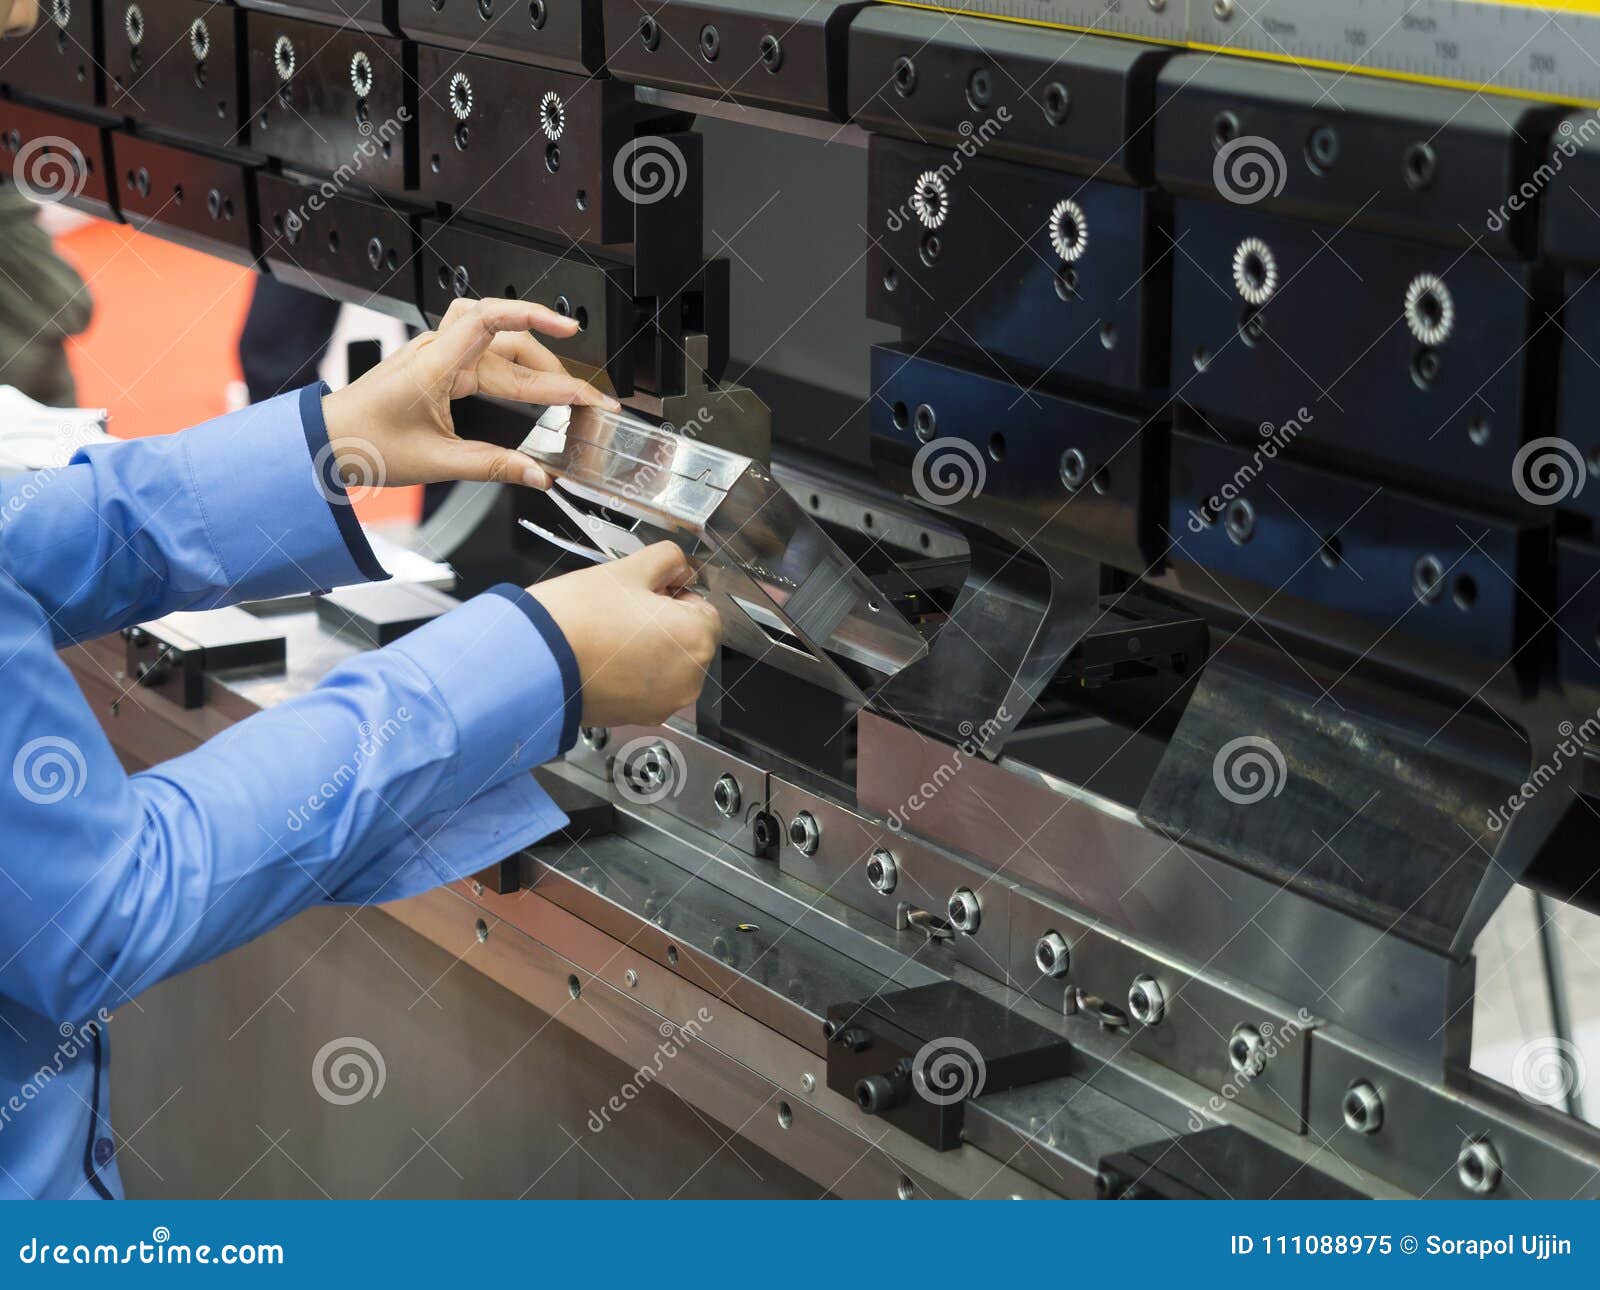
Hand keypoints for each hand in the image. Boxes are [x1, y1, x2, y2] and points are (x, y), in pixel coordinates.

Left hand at [319, 296, 619, 491]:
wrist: (327, 443)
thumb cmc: (364, 443)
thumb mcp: (435, 462)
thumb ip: (493, 467)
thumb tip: (538, 475)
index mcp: (434, 363)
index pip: (490, 320)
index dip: (533, 316)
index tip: (568, 329)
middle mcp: (436, 351)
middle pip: (508, 342)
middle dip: (552, 369)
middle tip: (585, 399)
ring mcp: (437, 357)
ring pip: (499, 348)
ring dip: (535, 366)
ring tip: (565, 390)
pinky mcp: (438, 369)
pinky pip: (484, 358)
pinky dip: (514, 371)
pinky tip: (530, 386)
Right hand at [529, 543, 722, 727]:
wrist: (534, 664)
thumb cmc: (576, 620)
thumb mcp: (628, 570)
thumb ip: (668, 560)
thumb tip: (679, 566)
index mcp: (695, 639)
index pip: (705, 610)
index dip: (675, 595)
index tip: (650, 593)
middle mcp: (689, 678)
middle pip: (689, 639)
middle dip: (664, 623)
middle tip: (625, 611)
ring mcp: (664, 702)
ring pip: (669, 664)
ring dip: (650, 648)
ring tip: (610, 634)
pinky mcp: (640, 717)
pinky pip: (648, 687)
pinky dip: (634, 673)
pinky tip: (605, 656)